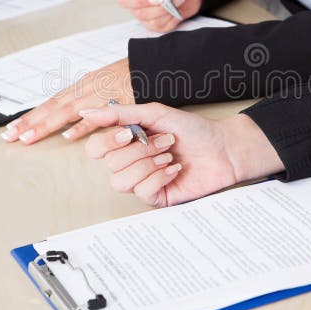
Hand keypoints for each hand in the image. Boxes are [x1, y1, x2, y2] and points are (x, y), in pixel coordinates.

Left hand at [1, 58, 133, 144]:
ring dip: (46, 125)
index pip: (51, 103)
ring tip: (28, 138)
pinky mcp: (114, 103)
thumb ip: (86, 102)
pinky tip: (68, 136)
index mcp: (80, 87)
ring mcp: (98, 95)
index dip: (31, 116)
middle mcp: (84, 90)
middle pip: (52, 108)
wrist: (150, 66)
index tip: (14, 129)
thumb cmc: (127, 78)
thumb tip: (71, 120)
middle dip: (30, 123)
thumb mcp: (101, 87)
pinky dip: (82, 126)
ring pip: (66, 112)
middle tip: (10, 137)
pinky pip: (97, 117)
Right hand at [82, 105, 283, 206]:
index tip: (130, 132)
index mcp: (128, 142)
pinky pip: (142, 193)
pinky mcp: (157, 197)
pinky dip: (159, 177)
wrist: (224, 148)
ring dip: (148, 165)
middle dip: (140, 150)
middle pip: (110, 164)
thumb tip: (87, 111)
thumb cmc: (193, 129)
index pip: (96, 148)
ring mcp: (143, 182)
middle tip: (164, 141)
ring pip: (121, 182)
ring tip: (169, 156)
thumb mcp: (155, 113)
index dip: (109, 142)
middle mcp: (132, 163)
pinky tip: (175, 169)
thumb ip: (120, 113)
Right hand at [118, 0, 202, 31]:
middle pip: (140, 13)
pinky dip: (173, 19)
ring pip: (153, 22)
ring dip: (169, 12)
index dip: (139, 1)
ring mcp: (147, 15)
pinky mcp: (158, 23)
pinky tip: (178, 9)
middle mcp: (137, 2)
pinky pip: (162, 28)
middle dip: (161, 7)